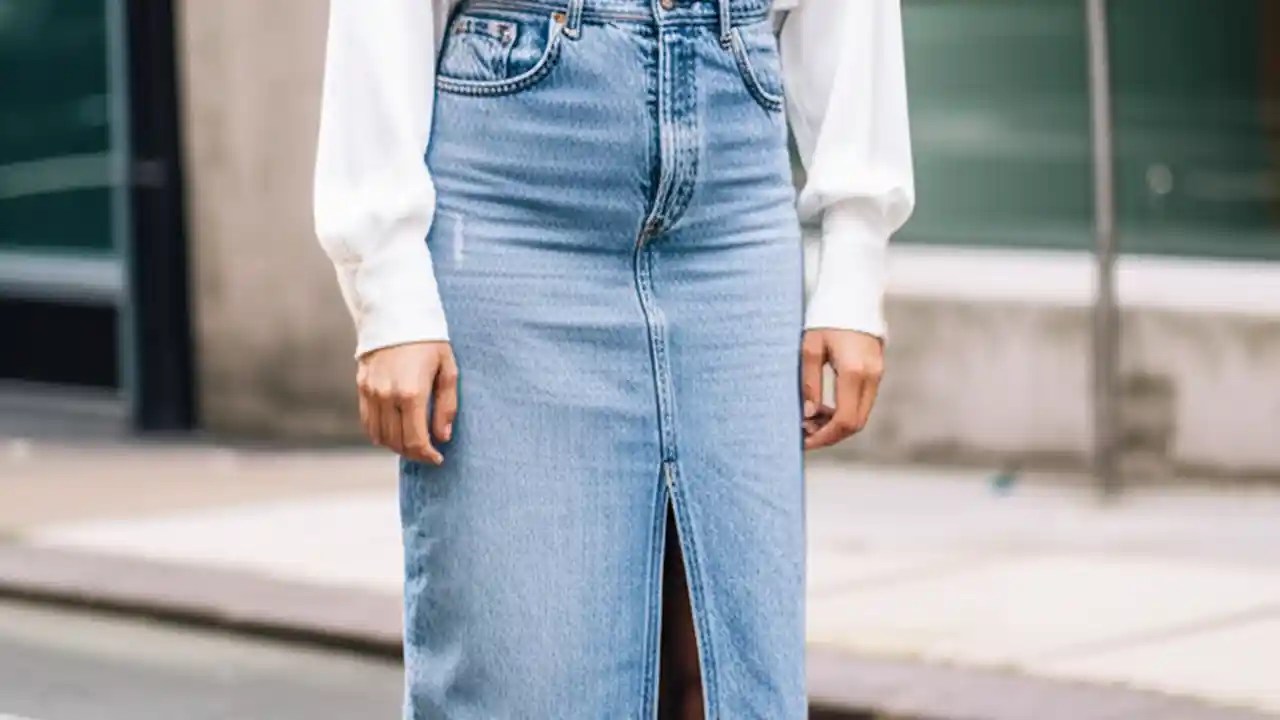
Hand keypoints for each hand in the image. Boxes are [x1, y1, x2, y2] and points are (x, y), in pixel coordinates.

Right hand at [356, 341, 457, 463]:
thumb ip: (447, 406)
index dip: (427, 455)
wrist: (397, 314)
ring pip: (380, 436)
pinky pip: (367, 421)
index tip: (437, 458)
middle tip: (428, 453)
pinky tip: (395, 431)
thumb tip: (443, 436)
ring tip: (413, 443)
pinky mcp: (362, 387)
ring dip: (396, 446)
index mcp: (412, 393)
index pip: (415, 440)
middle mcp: (387, 395)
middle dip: (414, 453)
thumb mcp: (448, 370)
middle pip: (397, 442)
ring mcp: (371, 392)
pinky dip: (380, 433)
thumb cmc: (429, 341)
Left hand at [800, 329, 883, 449]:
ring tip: (810, 421)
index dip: (824, 436)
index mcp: (854, 372)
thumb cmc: (826, 317)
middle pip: (855, 423)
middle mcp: (871, 376)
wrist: (852, 292)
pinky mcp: (876, 371)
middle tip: (804, 434)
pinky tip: (823, 409)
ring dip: (836, 425)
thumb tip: (807, 415)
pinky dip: (844, 412)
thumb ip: (809, 383)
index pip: (844, 420)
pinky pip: (862, 402)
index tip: (804, 441)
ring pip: (860, 415)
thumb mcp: (810, 348)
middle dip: (830, 435)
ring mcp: (878, 374)